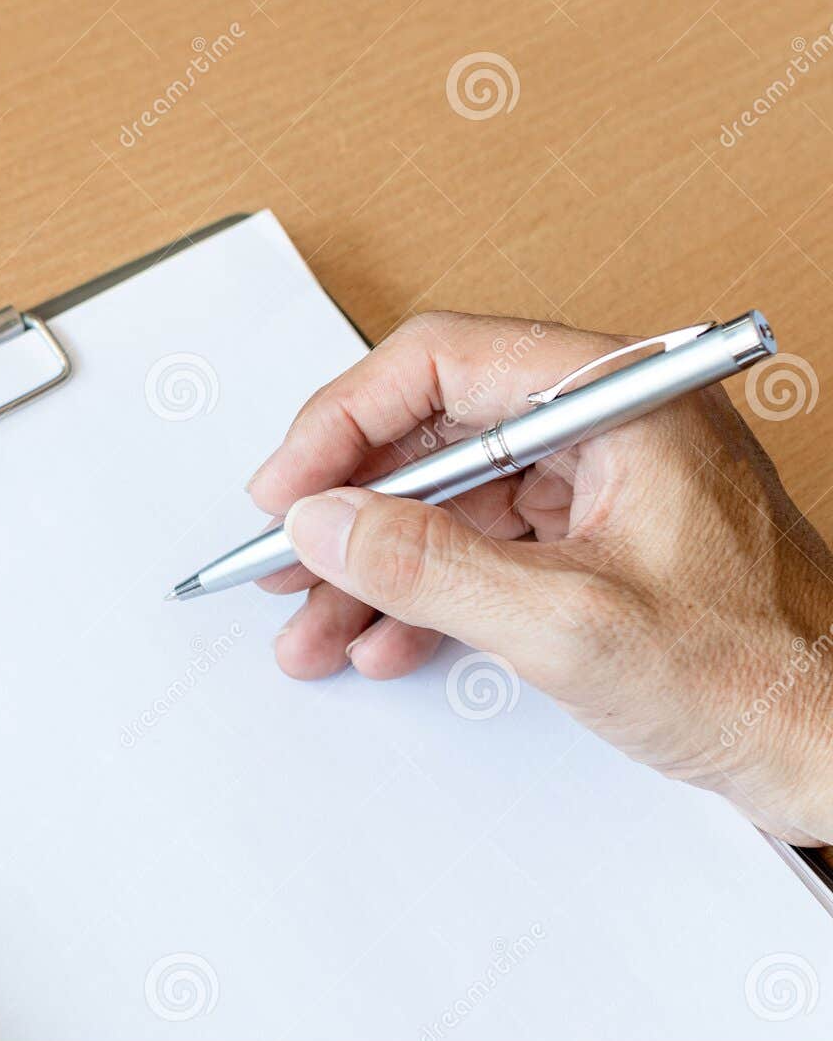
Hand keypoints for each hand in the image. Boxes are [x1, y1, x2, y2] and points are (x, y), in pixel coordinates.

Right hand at [249, 311, 832, 845]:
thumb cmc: (760, 677)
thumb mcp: (569, 623)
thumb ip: (430, 567)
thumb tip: (322, 523)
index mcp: (620, 396)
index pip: (439, 363)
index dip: (341, 423)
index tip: (286, 491)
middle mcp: (606, 422)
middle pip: (432, 430)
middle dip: (347, 506)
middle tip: (281, 559)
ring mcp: (599, 481)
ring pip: (445, 496)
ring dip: (371, 563)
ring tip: (311, 624)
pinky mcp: (592, 539)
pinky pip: (479, 545)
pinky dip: (423, 592)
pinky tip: (381, 639)